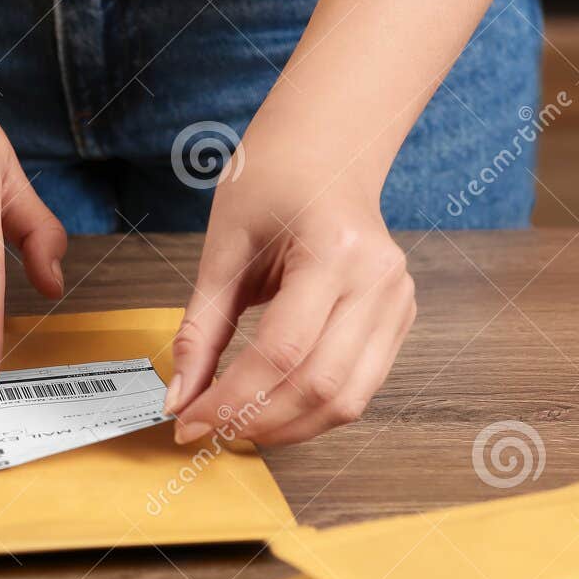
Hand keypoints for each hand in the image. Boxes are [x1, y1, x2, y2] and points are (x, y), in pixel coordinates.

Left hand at [165, 127, 415, 446]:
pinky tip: (272, 408)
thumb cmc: (274, 181)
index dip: (231, 398)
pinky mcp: (399, 320)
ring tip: (236, 425)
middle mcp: (379, 281)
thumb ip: (201, 329)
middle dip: (256, 420)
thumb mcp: (223, 248)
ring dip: (287, 427)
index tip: (188, 419)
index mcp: (336, 251)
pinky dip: (312, 411)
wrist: (327, 150)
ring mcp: (398, 303)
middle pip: (319, 386)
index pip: (281, 352)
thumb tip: (180, 397)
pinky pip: (359, 389)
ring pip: (346, 401)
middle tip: (205, 428)